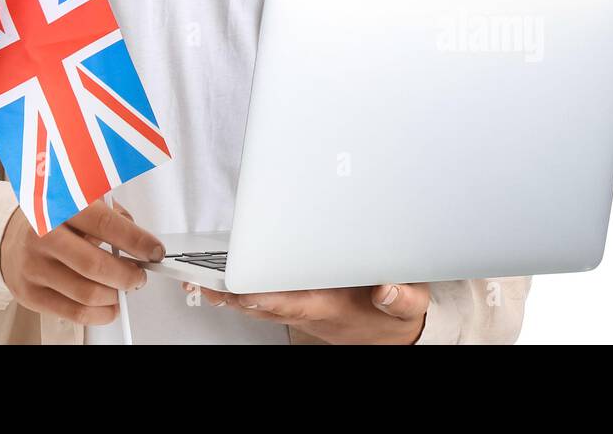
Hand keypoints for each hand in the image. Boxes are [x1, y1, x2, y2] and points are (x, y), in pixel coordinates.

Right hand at [0, 199, 163, 325]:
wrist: (10, 237)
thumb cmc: (52, 218)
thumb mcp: (80, 201)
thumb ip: (112, 214)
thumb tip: (142, 241)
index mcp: (59, 205)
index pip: (106, 224)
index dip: (136, 241)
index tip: (154, 251)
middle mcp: (42, 235)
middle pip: (95, 265)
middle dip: (127, 275)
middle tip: (140, 275)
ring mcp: (34, 266)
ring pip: (86, 293)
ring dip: (115, 296)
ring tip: (124, 288)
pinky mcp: (30, 294)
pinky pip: (72, 312)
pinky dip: (99, 314)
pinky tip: (109, 305)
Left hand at [182, 280, 429, 343]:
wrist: (394, 331)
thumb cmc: (397, 313)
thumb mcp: (412, 303)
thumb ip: (403, 296)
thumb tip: (387, 287)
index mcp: (333, 306)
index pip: (294, 301)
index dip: (266, 296)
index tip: (244, 288)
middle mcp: (311, 309)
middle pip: (265, 305)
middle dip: (235, 294)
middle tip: (203, 281)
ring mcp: (303, 309)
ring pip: (261, 304)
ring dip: (232, 294)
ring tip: (200, 280)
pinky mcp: (301, 304)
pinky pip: (267, 300)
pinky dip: (243, 292)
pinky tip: (223, 284)